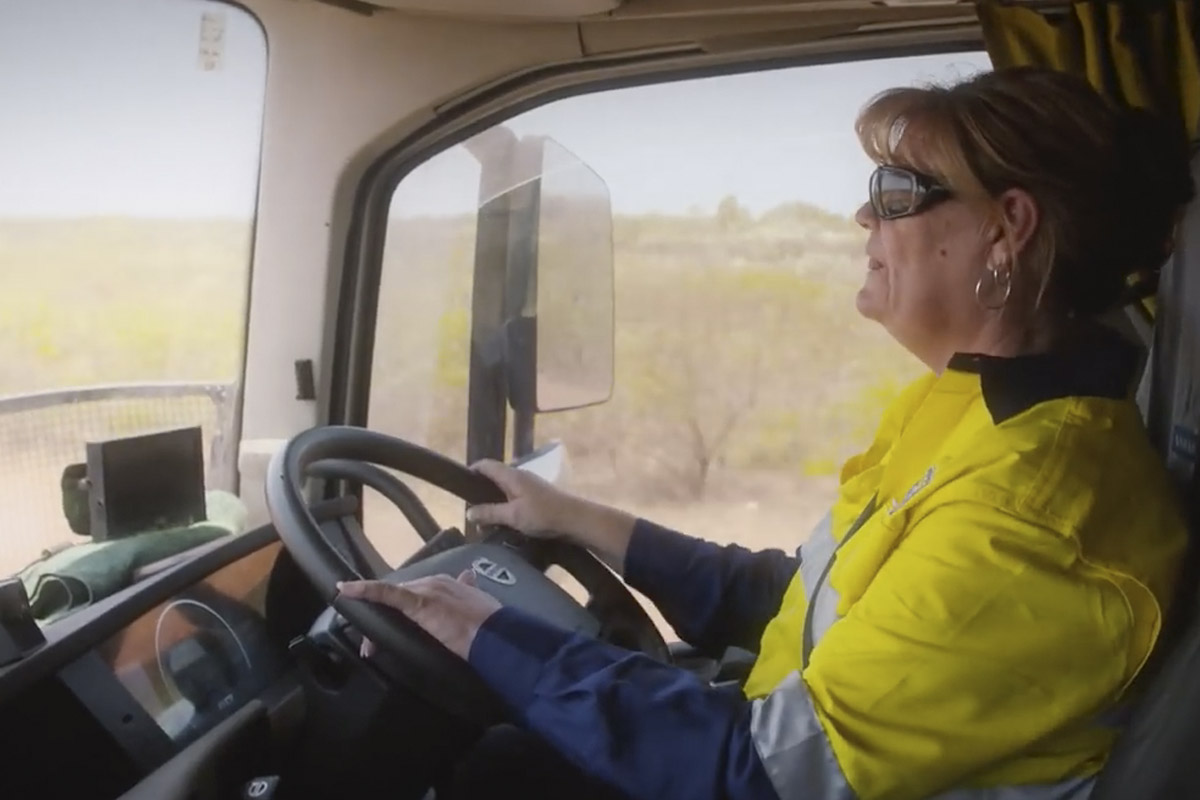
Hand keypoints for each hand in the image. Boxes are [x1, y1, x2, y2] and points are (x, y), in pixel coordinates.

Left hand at [338, 570, 501, 659]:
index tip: (398, 627)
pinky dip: (364, 590)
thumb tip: (469, 576)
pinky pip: (386, 594)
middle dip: (388, 619)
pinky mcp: (417, 602)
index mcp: (447, 583)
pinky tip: (346, 589)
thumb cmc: (489, 627)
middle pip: (400, 597)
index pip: (416, 593)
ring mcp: (425, 591)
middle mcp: (434, 582)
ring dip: (377, 622)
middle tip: (377, 646)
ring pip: (391, 601)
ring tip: (369, 645)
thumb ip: (469, 589)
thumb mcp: (479, 602)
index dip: (404, 610)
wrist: (495, 636)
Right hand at [467, 459, 580, 537]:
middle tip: (470, 508)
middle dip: (481, 491)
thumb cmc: (544, 514)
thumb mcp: (513, 516)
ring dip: (494, 501)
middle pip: (495, 477)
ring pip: (505, 489)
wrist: (576, 519)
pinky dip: (506, 506)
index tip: (460, 484)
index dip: (472, 470)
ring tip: (485, 519)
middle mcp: (520, 476)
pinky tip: (505, 521)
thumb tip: (468, 512)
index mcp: (512, 475)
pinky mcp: (538, 496)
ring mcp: (530, 485)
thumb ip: (490, 512)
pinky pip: (515, 497)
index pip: (486, 465)